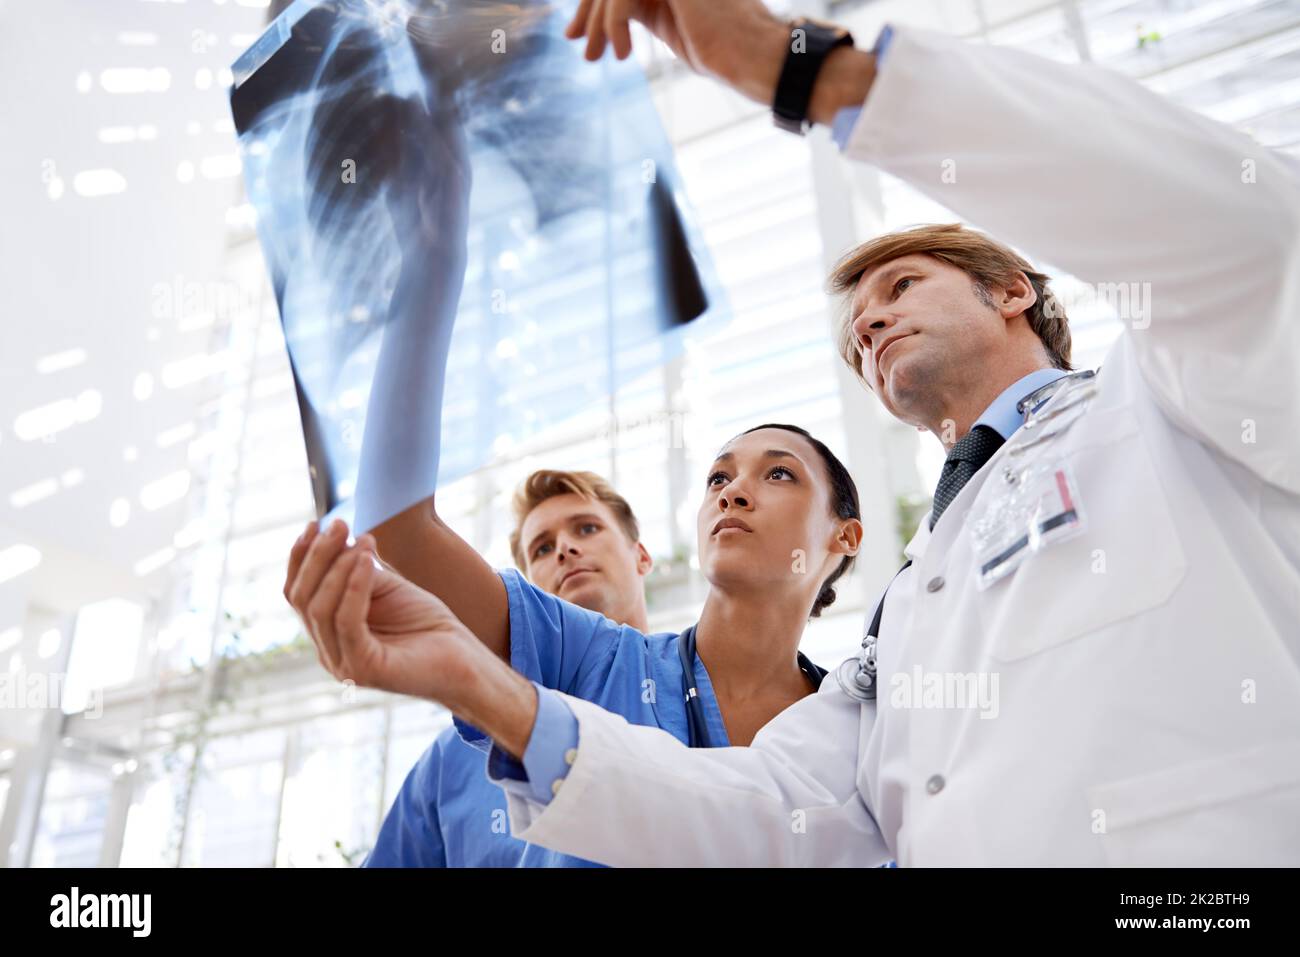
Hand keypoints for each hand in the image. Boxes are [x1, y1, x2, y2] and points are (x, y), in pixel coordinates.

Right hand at [284, 519, 477, 702]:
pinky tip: (364, 561)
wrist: (464, 661)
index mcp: (328, 634)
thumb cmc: (427, 624)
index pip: (297, 593)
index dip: (301, 557)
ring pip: (320, 609)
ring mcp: (343, 665)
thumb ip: (357, 571)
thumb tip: (336, 540)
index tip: (315, 523)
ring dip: (337, 567)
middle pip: (302, 598)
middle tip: (339, 524)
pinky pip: (347, 622)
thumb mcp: (386, 589)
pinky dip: (353, 587)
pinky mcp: (363, 669)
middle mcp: (328, 652)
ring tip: (362, 540)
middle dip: (318, 556)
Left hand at [565, 0, 788, 106]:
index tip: (575, 34)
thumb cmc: (721, 49)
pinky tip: (622, 52)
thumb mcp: (669, 24)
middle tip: (579, 44)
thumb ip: (640, 8)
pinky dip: (614, 23)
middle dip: (587, 11)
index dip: (591, 5)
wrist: (755, 55)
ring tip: (595, 56)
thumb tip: (597, 19)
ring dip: (597, 22)